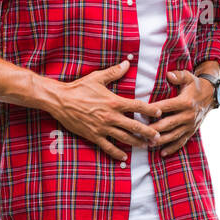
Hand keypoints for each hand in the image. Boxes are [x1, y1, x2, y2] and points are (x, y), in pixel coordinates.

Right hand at [46, 60, 162, 160]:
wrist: (59, 100)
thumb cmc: (78, 88)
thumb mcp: (97, 78)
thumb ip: (114, 72)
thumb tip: (127, 63)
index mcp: (114, 102)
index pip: (137, 106)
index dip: (150, 110)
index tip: (160, 113)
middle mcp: (110, 116)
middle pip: (135, 126)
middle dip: (148, 132)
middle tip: (159, 136)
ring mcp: (102, 128)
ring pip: (124, 138)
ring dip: (137, 143)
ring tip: (147, 146)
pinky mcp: (93, 136)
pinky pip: (108, 147)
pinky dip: (117, 153)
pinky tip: (124, 157)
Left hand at [148, 69, 214, 155]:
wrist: (211, 95)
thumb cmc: (195, 85)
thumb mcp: (188, 77)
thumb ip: (178, 75)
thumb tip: (169, 75)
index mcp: (185, 102)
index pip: (165, 107)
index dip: (153, 111)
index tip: (140, 114)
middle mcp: (188, 115)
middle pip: (168, 124)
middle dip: (153, 129)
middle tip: (139, 133)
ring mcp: (190, 125)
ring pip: (173, 135)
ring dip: (160, 141)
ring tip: (148, 144)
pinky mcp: (192, 131)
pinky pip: (182, 141)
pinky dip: (172, 148)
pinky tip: (162, 153)